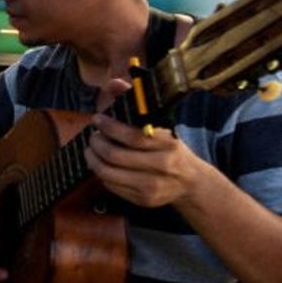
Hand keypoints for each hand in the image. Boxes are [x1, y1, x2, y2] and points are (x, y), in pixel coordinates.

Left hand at [84, 112, 210, 209]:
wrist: (190, 183)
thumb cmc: (170, 148)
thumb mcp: (160, 125)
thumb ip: (136, 101)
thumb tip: (114, 82)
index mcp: (168, 144)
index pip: (132, 136)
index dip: (109, 127)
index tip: (98, 119)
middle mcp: (161, 166)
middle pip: (115, 156)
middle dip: (97, 143)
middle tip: (93, 136)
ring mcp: (152, 186)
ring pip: (108, 173)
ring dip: (93, 159)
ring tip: (91, 149)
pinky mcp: (142, 200)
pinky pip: (110, 186)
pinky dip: (100, 173)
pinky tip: (101, 164)